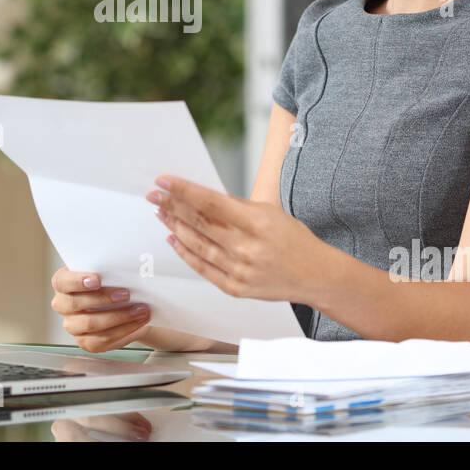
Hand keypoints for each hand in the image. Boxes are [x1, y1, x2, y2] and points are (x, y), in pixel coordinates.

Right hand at [49, 266, 150, 352]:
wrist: (125, 303)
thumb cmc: (112, 282)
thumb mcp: (108, 270)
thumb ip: (108, 267)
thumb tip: (123, 264)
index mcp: (63, 283)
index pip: (61, 282)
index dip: (76, 281)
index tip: (97, 279)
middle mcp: (63, 305)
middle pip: (74, 304)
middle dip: (103, 298)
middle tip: (126, 294)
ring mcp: (72, 325)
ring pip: (90, 324)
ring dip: (119, 316)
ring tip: (139, 309)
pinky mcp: (86, 341)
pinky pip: (102, 339)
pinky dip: (124, 330)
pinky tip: (137, 321)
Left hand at [146, 175, 325, 302]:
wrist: (315, 275)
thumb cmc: (293, 239)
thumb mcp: (269, 212)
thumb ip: (236, 206)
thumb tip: (203, 196)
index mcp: (257, 223)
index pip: (210, 203)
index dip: (184, 191)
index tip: (164, 181)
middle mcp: (246, 248)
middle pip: (200, 223)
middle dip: (172, 206)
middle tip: (154, 195)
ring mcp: (240, 271)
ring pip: (197, 245)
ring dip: (175, 227)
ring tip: (161, 213)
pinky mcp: (236, 288)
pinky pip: (203, 268)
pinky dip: (185, 253)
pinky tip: (174, 238)